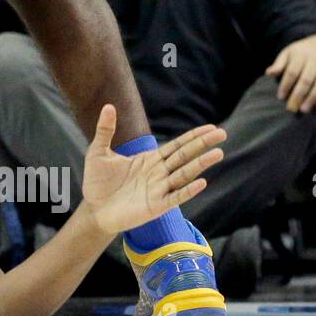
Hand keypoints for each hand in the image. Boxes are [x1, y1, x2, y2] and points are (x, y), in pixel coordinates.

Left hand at [80, 106, 225, 235]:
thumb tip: (108, 106)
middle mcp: (159, 173)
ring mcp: (159, 190)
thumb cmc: (97, 182)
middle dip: (203, 145)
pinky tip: (202, 182)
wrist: (93, 209)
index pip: (176, 146)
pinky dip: (188, 190)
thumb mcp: (99, 152)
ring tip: (218, 153)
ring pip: (184, 174)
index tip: (210, 127)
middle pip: (185, 156)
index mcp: (150, 160)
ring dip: (201, 164)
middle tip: (222, 133)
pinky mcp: (156, 206)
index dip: (193, 137)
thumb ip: (105, 130)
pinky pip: (175, 197)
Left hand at [266, 33, 315, 112]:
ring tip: (304, 109)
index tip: (281, 97)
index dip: (286, 85)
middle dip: (299, 94)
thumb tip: (268, 73)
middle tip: (292, 107)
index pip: (292, 71)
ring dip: (313, 97)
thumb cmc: (301, 52)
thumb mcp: (288, 53)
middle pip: (307, 79)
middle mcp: (315, 60)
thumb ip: (279, 64)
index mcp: (300, 54)